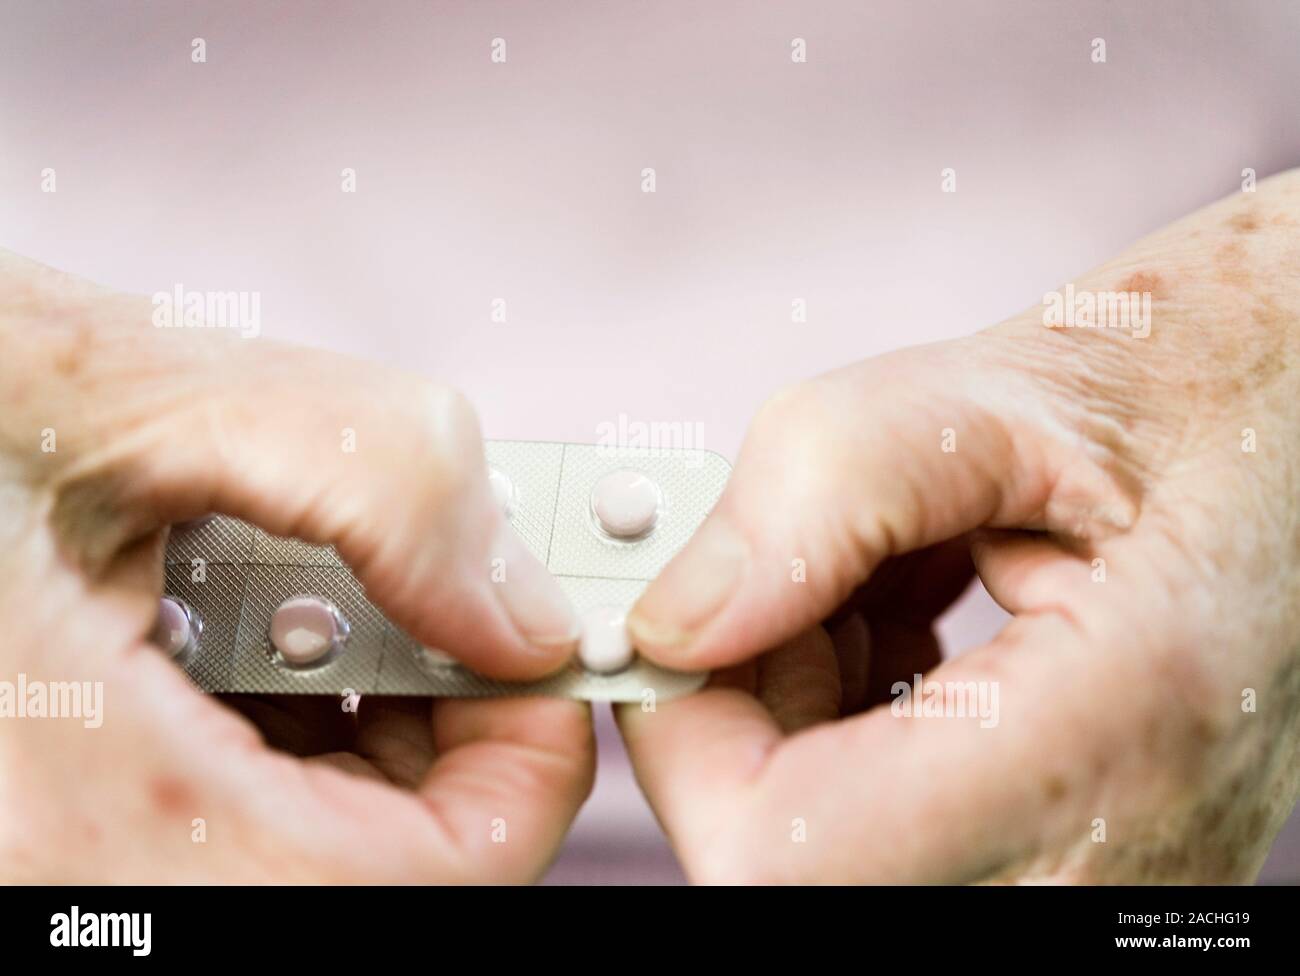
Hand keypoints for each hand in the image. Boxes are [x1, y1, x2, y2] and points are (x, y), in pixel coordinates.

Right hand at [0, 252, 592, 881]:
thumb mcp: (151, 395)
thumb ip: (381, 484)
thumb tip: (522, 606)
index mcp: (94, 815)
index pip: (437, 878)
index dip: (530, 761)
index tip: (536, 649)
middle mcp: (78, 871)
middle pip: (392, 866)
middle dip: (447, 725)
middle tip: (437, 600)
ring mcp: (70, 856)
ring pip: (325, 841)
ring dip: (370, 714)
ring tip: (320, 590)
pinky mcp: (74, 823)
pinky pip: (252, 808)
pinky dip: (296, 718)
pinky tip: (257, 617)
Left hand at [617, 169, 1299, 882]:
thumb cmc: (1188, 389)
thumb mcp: (987, 399)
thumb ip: (808, 505)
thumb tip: (671, 625)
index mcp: (1111, 726)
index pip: (787, 855)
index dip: (690, 746)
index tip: (675, 629)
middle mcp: (1112, 849)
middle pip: (800, 863)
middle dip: (743, 717)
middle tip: (781, 578)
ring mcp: (1102, 872)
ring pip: (834, 852)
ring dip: (797, 711)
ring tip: (868, 578)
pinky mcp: (1081, 856)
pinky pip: (888, 831)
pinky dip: (848, 727)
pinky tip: (898, 621)